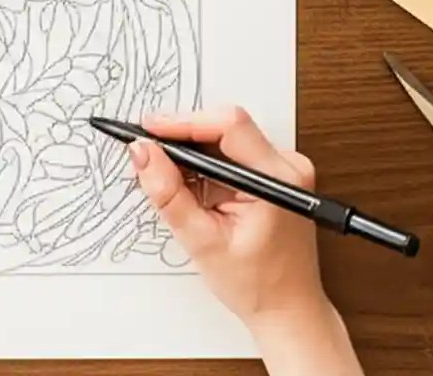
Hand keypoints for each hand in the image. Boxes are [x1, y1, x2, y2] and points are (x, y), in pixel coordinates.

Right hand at [131, 108, 363, 375]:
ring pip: (226, 140)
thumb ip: (169, 194)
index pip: (228, 126)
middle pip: (226, 127)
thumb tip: (144, 154)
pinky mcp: (275, 176)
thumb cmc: (258, 285)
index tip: (149, 130)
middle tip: (148, 153)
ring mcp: (284, 170)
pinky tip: (191, 187)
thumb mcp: (202, 241)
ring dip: (193, 154)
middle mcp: (288, 167)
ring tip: (167, 176)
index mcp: (277, 180)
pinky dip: (206, 166)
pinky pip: (234, 155)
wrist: (288, 309)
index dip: (183, 123)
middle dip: (183, 137)